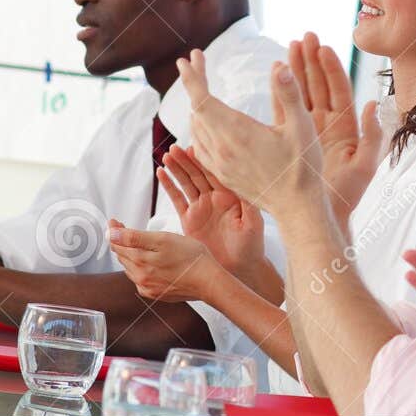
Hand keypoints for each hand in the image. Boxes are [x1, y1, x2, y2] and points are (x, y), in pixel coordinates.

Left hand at [107, 219, 224, 302]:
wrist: (208, 281)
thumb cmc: (191, 257)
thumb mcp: (162, 239)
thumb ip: (134, 237)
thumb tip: (111, 234)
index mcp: (140, 260)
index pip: (117, 244)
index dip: (114, 231)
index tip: (115, 222)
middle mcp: (140, 276)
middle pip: (122, 255)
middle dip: (120, 241)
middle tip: (122, 228)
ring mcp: (147, 287)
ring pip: (130, 267)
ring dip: (128, 255)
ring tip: (135, 244)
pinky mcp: (155, 294)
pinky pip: (140, 279)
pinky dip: (138, 269)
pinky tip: (146, 262)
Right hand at [158, 145, 263, 273]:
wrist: (239, 268)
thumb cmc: (251, 246)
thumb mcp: (254, 223)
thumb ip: (249, 203)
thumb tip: (245, 181)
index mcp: (230, 195)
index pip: (214, 173)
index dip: (204, 161)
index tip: (194, 147)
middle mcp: (214, 198)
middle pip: (197, 174)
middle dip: (186, 161)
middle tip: (174, 148)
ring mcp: (201, 207)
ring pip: (186, 183)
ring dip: (176, 169)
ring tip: (166, 156)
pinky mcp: (189, 219)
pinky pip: (177, 199)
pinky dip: (169, 186)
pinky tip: (161, 173)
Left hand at [178, 49, 322, 216]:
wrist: (297, 207)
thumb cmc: (303, 166)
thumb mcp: (302, 126)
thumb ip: (289, 94)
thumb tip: (280, 66)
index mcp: (237, 132)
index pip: (202, 99)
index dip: (192, 77)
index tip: (186, 60)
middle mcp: (222, 148)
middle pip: (196, 110)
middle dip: (195, 83)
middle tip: (198, 62)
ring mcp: (220, 164)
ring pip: (196, 128)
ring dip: (197, 106)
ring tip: (203, 89)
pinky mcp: (223, 175)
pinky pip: (201, 147)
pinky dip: (200, 129)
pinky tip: (207, 124)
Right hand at [287, 32, 381, 221]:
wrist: (320, 216)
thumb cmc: (345, 195)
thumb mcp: (364, 166)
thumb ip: (372, 136)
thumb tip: (374, 104)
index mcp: (345, 126)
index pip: (338, 90)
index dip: (331, 68)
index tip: (323, 47)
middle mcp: (326, 123)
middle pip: (319, 84)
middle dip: (312, 60)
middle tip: (305, 36)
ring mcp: (308, 129)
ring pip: (301, 93)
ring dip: (297, 69)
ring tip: (291, 45)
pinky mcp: (291, 137)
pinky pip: (285, 109)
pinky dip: (280, 91)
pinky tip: (275, 73)